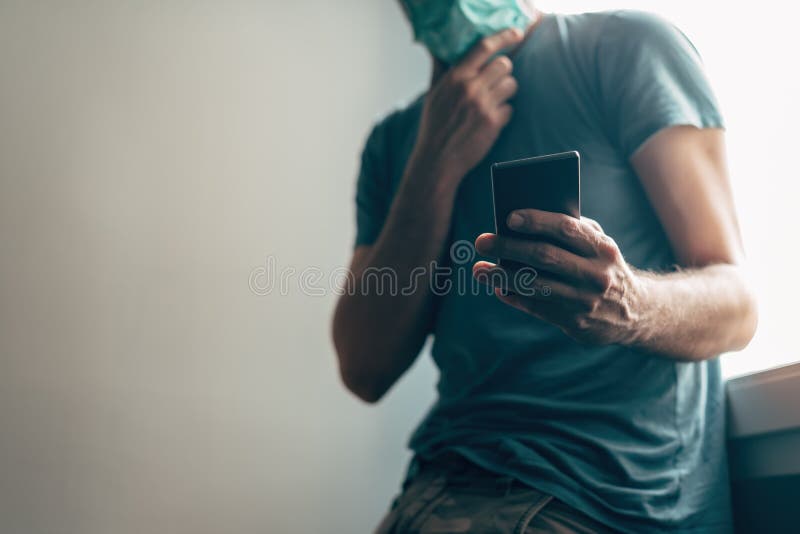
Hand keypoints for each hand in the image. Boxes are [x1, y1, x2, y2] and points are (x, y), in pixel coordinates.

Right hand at [408, 28, 524, 186]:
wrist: (437, 160)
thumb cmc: (434, 127)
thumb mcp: (433, 95)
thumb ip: (442, 71)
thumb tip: (440, 50)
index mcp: (455, 77)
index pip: (484, 47)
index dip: (503, 37)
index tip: (515, 33)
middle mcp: (470, 88)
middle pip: (504, 64)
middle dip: (503, 72)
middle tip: (495, 83)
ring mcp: (483, 105)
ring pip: (511, 84)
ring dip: (505, 93)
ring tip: (492, 103)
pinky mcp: (493, 122)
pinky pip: (510, 109)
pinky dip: (503, 115)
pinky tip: (489, 122)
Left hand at [472, 209, 644, 345]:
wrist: (637, 313)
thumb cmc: (605, 267)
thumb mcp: (600, 246)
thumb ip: (572, 232)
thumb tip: (524, 223)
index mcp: (602, 248)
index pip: (565, 228)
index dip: (536, 221)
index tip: (508, 218)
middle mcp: (596, 274)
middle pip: (544, 256)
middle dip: (508, 247)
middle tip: (481, 241)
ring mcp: (585, 301)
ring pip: (535, 285)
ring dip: (502, 276)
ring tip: (479, 269)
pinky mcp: (576, 324)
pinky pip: (537, 307)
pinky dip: (514, 296)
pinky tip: (497, 287)